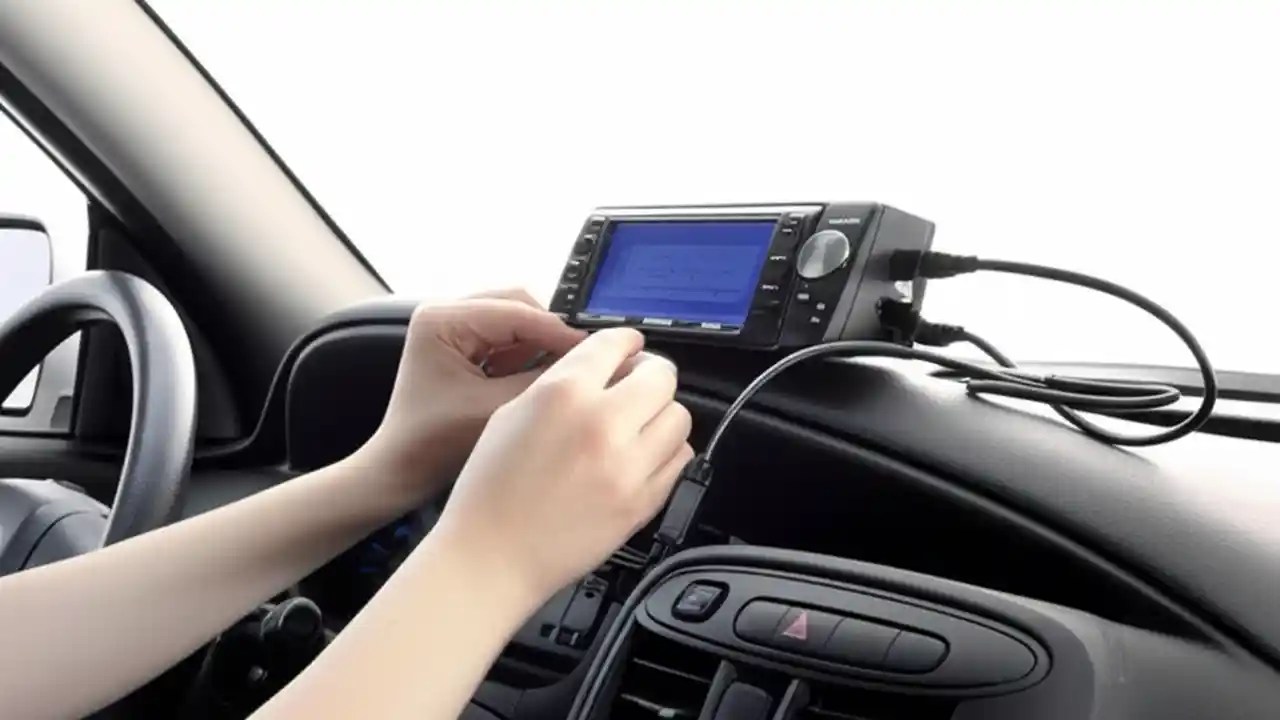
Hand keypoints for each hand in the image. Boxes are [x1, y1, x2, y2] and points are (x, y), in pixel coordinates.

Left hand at [360, 290, 585, 504]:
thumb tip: (589, 363)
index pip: (517, 312)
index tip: (600, 352)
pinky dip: (528, 358)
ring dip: (542, 347)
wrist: (399, 471)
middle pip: (520, 307)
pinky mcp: (464, 345)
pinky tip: (543, 382)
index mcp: (441, 319)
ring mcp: (454, 327)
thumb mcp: (494, 409)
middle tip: (588, 363)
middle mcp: (446, 312)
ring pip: (519, 323)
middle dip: (553, 336)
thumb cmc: (432, 445)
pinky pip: (509, 340)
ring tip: (569, 375)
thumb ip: (540, 381)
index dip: (560, 332)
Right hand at [431, 328, 693, 604]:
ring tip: (639, 425)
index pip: (617, 343)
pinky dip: (666, 452)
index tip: (630, 347)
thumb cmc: (490, 491)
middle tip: (637, 386)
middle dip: (650, 376)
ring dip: (662, 415)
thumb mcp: (510, 415)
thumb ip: (560, 384)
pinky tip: (641, 457)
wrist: (492, 557)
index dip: (627, 342)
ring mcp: (628, 465)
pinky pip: (679, 459)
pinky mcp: (643, 501)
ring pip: (679, 416)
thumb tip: (603, 367)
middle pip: (661, 376)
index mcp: (562, 394)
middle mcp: (601, 423)